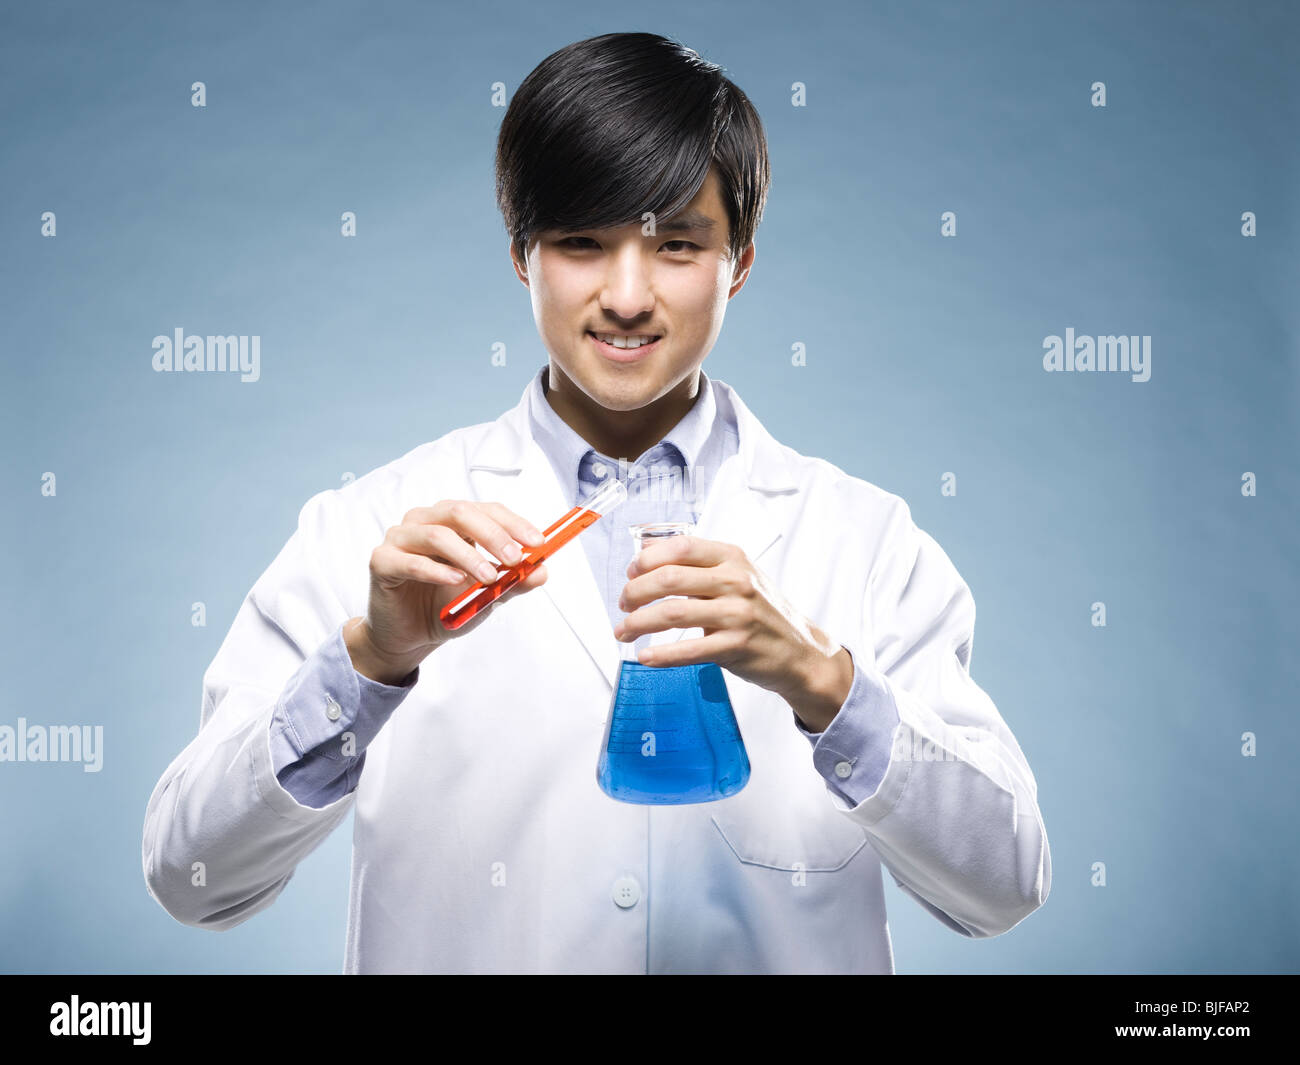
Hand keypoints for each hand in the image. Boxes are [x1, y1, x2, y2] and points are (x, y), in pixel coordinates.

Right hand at [347, 501, 548, 683]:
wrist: (410, 636)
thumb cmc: (445, 606)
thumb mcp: (486, 596)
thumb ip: (511, 582)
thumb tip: (542, 571)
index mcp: (452, 521)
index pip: (486, 509)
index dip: (513, 523)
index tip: (537, 542)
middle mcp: (425, 521)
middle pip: (460, 512)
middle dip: (493, 534)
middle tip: (515, 558)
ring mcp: (400, 538)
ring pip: (437, 534)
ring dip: (468, 555)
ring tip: (488, 578)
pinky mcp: (381, 561)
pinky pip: (409, 561)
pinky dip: (436, 571)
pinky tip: (455, 581)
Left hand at [613, 535, 852, 727]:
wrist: (800, 652)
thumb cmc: (762, 613)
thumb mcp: (737, 577)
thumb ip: (696, 565)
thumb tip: (647, 553)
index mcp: (732, 558)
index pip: (680, 547)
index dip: (647, 559)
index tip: (630, 573)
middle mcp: (736, 581)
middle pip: (668, 578)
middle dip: (634, 593)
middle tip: (623, 605)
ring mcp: (737, 614)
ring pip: (672, 613)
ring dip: (638, 623)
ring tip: (623, 631)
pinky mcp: (736, 646)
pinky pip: (689, 649)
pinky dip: (661, 654)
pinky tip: (645, 656)